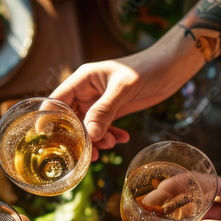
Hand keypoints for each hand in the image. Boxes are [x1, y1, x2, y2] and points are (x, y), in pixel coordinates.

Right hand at [50, 28, 202, 157]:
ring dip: (95, 140)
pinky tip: (122, 139)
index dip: (49, 120)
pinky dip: (110, 136)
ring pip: (87, 128)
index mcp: (82, 80)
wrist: (171, 67)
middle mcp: (86, 92)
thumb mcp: (124, 89)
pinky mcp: (111, 111)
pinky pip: (103, 129)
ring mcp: (98, 102)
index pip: (56, 101)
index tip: (49, 140)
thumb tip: (89, 135)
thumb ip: (105, 111)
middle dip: (77, 137)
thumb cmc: (148, 68)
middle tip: (87, 154)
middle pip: (69, 119)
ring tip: (110, 146)